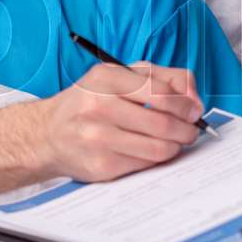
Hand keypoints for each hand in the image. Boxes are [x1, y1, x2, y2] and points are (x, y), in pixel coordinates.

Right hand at [35, 61, 203, 180]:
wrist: (47, 134)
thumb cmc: (90, 101)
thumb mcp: (119, 75)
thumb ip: (161, 77)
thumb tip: (194, 99)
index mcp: (106, 78)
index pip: (160, 91)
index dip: (185, 104)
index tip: (194, 110)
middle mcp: (99, 106)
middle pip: (163, 123)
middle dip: (186, 129)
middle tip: (191, 130)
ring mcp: (98, 138)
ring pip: (158, 148)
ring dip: (176, 146)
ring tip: (176, 141)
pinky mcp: (101, 166)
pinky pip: (145, 164)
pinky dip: (156, 159)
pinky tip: (152, 150)